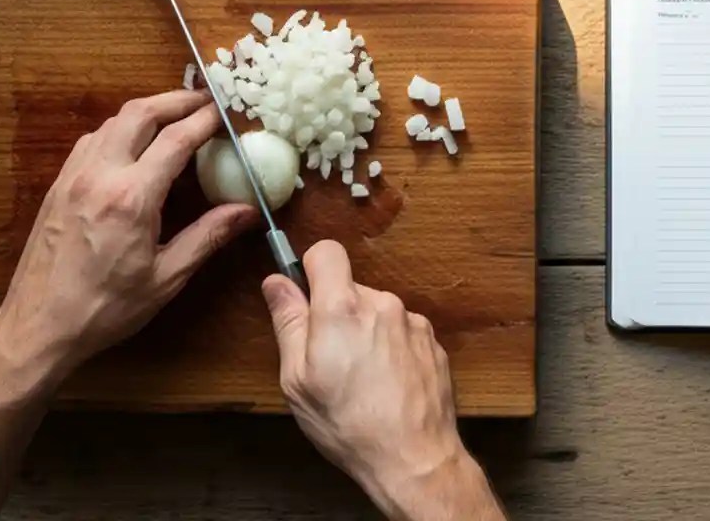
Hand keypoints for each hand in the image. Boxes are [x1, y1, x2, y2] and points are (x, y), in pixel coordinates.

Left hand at [0, 90, 257, 383]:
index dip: (205, 120)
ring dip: (146, 112)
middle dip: (175, 100)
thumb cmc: (106, 309)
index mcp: (131, 198)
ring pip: (111, 123)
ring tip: (173, 117)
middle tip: (204, 100)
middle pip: (139, 114)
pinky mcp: (57, 187)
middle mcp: (99, 176)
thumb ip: (207, 236)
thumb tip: (247, 212)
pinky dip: (119, 130)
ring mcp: (73, 178)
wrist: (38, 326)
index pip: (175, 140)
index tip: (226, 111)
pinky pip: (91, 142)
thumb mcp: (167, 277)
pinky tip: (133, 145)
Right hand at [262, 241, 503, 520]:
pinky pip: (401, 331)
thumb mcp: (298, 380)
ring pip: (377, 312)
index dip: (310, 268)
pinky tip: (386, 384)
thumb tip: (277, 282)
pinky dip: (391, 349)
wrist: (413, 457)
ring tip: (361, 379)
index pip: (326, 252)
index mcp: (342, 309)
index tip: (305, 295)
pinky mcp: (432, 341)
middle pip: (351, 288)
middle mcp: (382, 305)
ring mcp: (412, 322)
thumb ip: (288, 322)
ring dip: (366, 333)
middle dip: (336, 314)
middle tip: (329, 360)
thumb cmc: (349, 425)